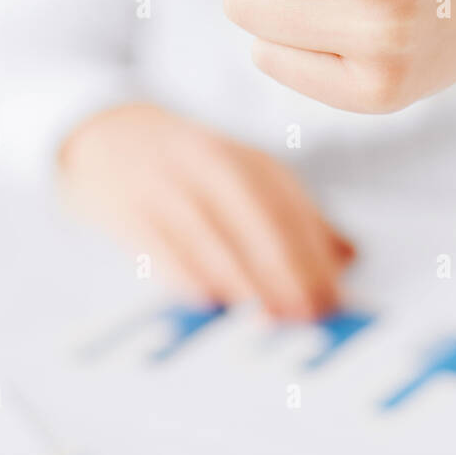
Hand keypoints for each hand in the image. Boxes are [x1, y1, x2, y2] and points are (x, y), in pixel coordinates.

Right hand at [59, 104, 354, 318]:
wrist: (107, 136)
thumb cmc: (187, 169)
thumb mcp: (244, 176)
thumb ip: (294, 215)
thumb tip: (348, 258)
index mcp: (247, 159)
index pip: (290, 205)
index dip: (315, 252)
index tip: (334, 295)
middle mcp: (212, 164)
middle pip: (259, 216)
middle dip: (288, 268)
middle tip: (308, 312)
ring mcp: (169, 184)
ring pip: (215, 234)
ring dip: (245, 280)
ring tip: (270, 318)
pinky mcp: (130, 208)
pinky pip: (164, 245)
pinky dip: (188, 274)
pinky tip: (211, 302)